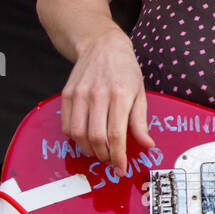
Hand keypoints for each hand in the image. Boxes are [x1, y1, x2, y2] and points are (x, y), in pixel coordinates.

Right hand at [59, 26, 156, 173]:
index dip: (118, 156)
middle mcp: (98, 94)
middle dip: (104, 155)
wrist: (102, 45)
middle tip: (111, 159)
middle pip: (96, 137)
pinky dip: (75, 138)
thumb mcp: (140, 92)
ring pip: (79, 134)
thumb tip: (148, 145)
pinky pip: (67, 125)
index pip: (116, 134)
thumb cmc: (125, 69)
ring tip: (99, 150)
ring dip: (89, 150)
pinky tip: (86, 138)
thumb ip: (141, 121)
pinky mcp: (67, 94)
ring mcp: (80, 94)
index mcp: (121, 94)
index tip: (121, 168)